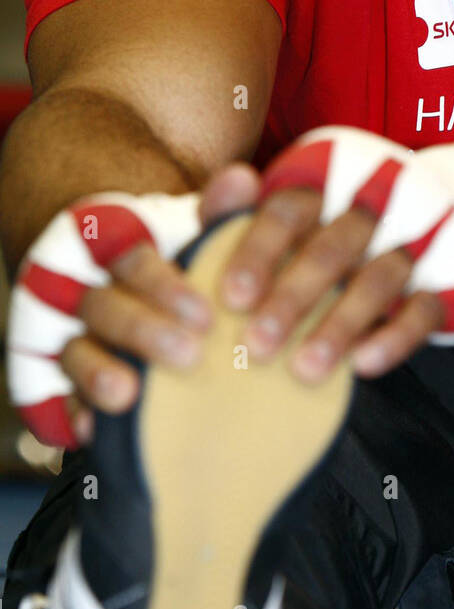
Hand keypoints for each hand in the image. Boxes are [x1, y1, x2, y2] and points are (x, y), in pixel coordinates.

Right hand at [7, 189, 220, 447]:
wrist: (154, 303)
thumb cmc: (187, 270)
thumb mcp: (203, 238)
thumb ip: (220, 213)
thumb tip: (241, 179)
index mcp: (124, 254)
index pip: (133, 262)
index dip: (165, 286)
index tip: (206, 316)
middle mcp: (92, 293)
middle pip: (103, 307)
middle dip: (141, 330)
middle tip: (189, 355)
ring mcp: (76, 338)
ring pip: (74, 350)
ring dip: (96, 373)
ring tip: (127, 395)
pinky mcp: (68, 384)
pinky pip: (57, 399)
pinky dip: (72, 413)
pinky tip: (93, 430)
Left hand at [202, 164, 445, 381]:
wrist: (433, 231)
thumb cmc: (323, 233)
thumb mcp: (278, 219)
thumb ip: (238, 209)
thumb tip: (235, 180)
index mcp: (326, 185)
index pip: (289, 210)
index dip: (259, 252)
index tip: (232, 299)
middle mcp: (371, 208)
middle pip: (332, 247)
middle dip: (293, 297)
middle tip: (257, 345)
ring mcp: (413, 245)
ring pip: (379, 279)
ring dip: (340, 324)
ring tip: (304, 370)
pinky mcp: (444, 283)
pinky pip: (424, 309)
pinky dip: (394, 337)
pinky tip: (362, 366)